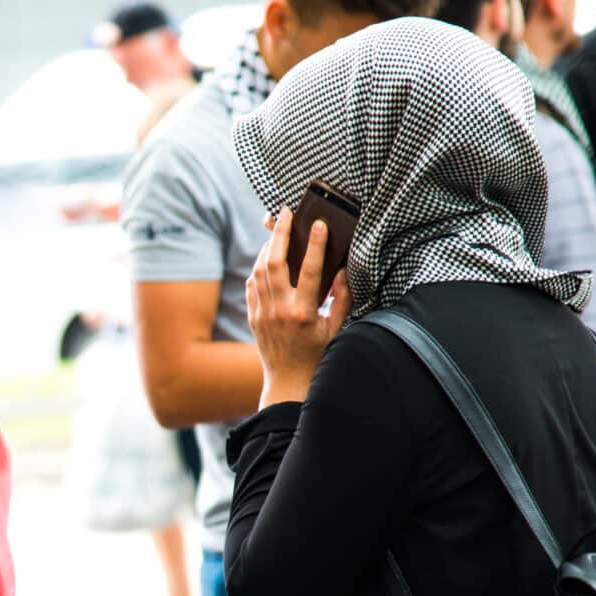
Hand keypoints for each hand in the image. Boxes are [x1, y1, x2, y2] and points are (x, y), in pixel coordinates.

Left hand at [246, 207, 350, 406]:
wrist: (288, 382)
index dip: (314, 245)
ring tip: (275, 230)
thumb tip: (343, 271)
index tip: (317, 224)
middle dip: (279, 234)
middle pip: (274, 263)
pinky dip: (258, 268)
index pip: (309, 271)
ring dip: (266, 247)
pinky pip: (252, 285)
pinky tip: (266, 258)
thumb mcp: (336, 329)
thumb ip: (341, 300)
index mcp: (304, 313)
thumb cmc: (317, 355)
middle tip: (284, 213)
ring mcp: (262, 313)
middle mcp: (279, 311)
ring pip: (259, 271)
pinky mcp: (253, 317)